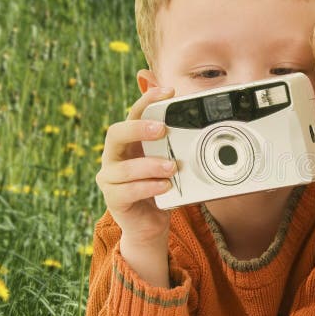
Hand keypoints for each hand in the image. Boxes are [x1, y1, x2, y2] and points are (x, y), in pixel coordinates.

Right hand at [95, 86, 175, 285]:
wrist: (150, 224)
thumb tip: (204, 130)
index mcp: (130, 142)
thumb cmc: (161, 187)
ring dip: (150, 164)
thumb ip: (177, 144)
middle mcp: (115, 156)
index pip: (133, 114)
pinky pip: (126, 191)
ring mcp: (110, 178)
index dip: (147, 100)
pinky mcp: (113, 199)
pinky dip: (147, 187)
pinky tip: (164, 186)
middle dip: (139, 129)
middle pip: (116, 133)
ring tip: (172, 167)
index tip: (168, 92)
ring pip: (123, 167)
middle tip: (163, 130)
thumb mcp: (171, 161)